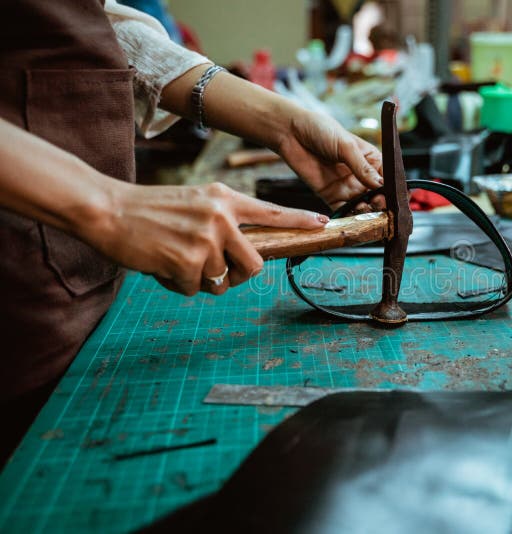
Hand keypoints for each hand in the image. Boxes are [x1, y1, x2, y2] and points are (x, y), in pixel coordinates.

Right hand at [86, 181, 326, 295]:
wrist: (108, 209)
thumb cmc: (151, 211)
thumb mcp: (196, 203)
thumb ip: (224, 222)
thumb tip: (247, 255)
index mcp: (225, 199)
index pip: (272, 212)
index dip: (300, 221)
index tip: (323, 224)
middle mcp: (221, 217)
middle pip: (255, 264)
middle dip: (239, 275)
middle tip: (218, 271)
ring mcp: (205, 239)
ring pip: (222, 281)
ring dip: (201, 280)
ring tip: (176, 259)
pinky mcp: (187, 261)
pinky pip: (195, 290)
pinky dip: (178, 284)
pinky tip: (162, 265)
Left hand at [277, 109, 384, 211]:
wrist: (290, 132)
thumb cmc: (320, 130)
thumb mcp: (346, 145)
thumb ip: (362, 167)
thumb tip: (381, 185)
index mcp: (371, 160)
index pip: (389, 178)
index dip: (394, 190)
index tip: (397, 198)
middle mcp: (361, 176)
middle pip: (379, 196)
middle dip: (381, 203)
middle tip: (377, 203)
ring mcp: (347, 187)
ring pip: (364, 206)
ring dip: (367, 211)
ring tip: (364, 208)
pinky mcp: (331, 196)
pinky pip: (344, 212)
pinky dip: (350, 217)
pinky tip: (352, 216)